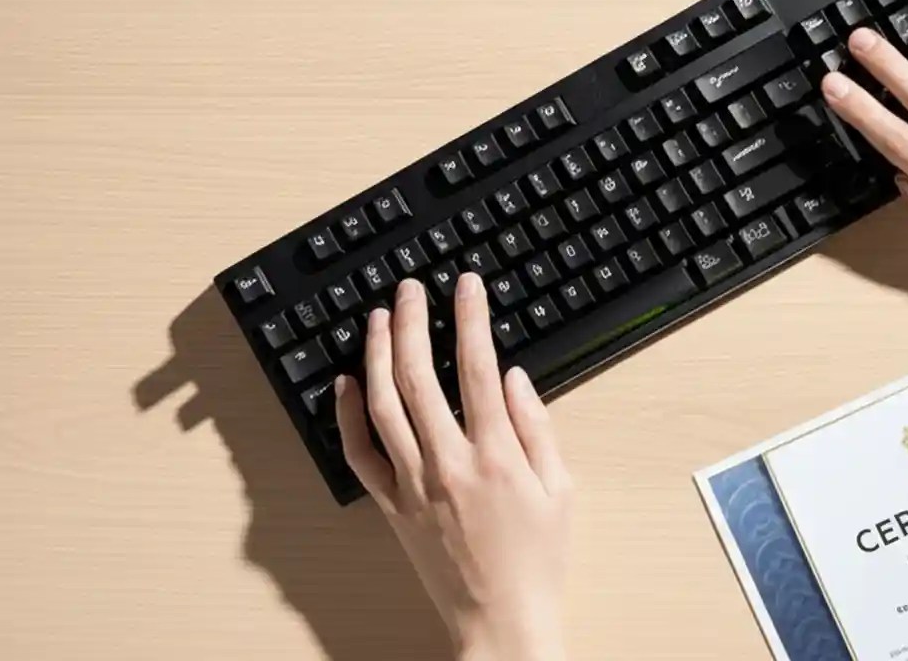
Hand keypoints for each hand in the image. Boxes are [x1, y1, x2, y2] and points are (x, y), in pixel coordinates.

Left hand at [335, 274, 571, 660]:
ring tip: (377, 317)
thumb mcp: (561, 488)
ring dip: (377, 355)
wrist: (501, 621)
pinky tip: (346, 383)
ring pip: (383, 406)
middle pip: (419, 375)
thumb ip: (537, 427)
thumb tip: (512, 376)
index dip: (469, 317)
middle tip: (410, 289)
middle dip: (412, 321)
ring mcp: (413, 485)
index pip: (476, 366)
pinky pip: (360, 455)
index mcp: (496, 454)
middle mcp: (448, 463)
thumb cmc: (538, 561)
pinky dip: (347, 416)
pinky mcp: (392, 507)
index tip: (465, 286)